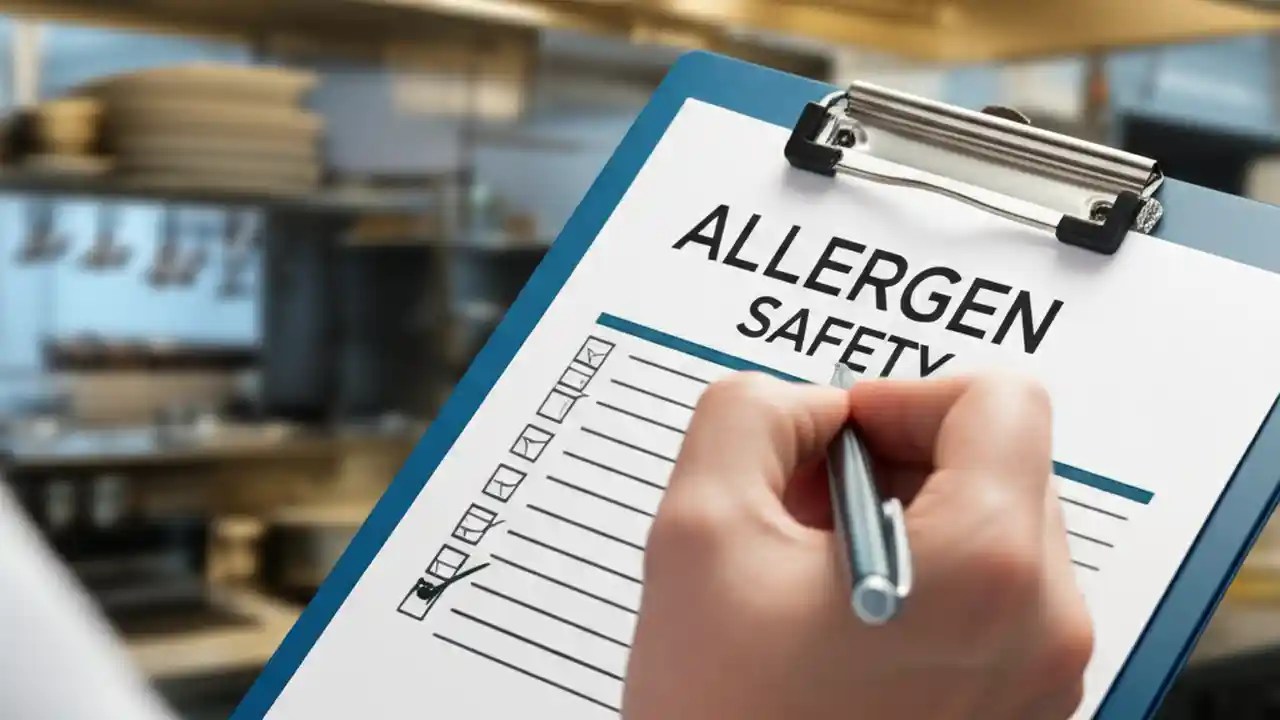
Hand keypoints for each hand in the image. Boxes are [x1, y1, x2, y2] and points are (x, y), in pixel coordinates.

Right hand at [623, 372, 1092, 719]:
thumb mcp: (697, 529)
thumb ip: (749, 414)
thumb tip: (806, 408)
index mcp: (986, 568)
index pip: (1001, 399)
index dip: (903, 396)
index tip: (843, 435)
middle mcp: (1043, 626)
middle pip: (1001, 462)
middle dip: (896, 462)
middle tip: (807, 506)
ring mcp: (1042, 678)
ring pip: (996, 530)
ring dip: (905, 522)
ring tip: (815, 573)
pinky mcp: (1023, 711)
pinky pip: (996, 600)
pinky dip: (925, 582)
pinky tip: (843, 619)